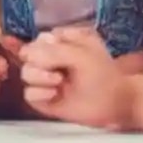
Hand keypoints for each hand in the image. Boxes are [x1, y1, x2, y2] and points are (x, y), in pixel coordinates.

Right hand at [18, 27, 134, 128]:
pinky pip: (28, 94)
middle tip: (58, 70)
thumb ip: (52, 51)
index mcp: (60, 42)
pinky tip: (54, 94)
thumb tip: (25, 53)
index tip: (56, 52)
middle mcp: (50, 58)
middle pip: (27, 54)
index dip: (42, 46)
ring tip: (59, 82)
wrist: (116, 104)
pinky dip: (39, 93)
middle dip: (40, 62)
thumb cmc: (103, 75)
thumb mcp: (81, 55)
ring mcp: (46, 79)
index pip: (37, 39)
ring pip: (25, 73)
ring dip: (40, 77)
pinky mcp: (44, 98)